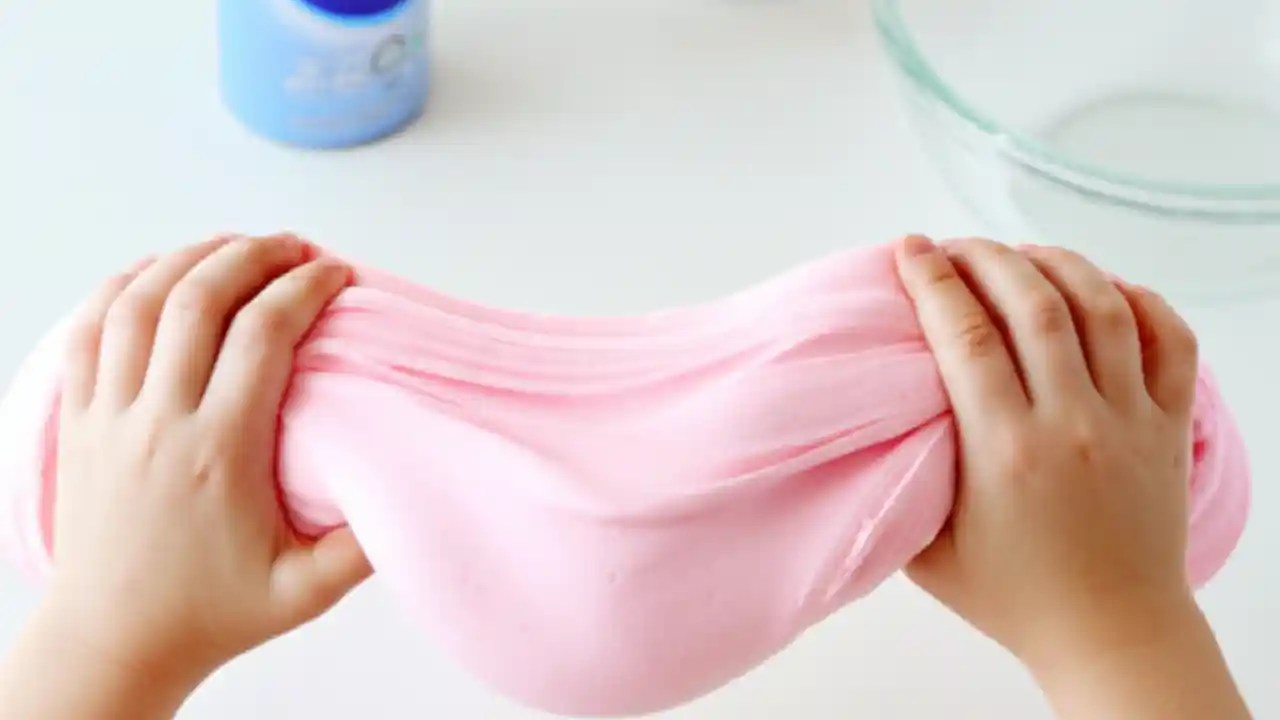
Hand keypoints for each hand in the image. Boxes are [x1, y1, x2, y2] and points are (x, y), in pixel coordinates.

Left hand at [39, 235, 370, 696]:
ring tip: (234, 246)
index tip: (336, 274)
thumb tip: (414, 492)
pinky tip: (157, 272)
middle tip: (294, 247)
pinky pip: (88, 331)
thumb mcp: (303, 592)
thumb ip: (363, 547)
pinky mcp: (77, 422)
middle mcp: (158, 423)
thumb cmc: (213, 614)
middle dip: (252, 255)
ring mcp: (108, 418)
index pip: (262, 336)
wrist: (115, 640)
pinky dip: (121, 286)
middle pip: (199, 300)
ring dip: (189, 258)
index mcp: (220, 454)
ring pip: (139, 302)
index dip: (304, 289)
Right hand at [895, 236, 1248, 718]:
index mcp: (1005, 451)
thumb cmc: (1012, 598)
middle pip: (1031, 303)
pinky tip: (1102, 288)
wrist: (1110, 633)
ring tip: (1020, 253)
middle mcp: (1071, 423)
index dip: (933, 281)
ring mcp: (1129, 420)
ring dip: (1055, 262)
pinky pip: (1168, 339)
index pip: (964, 336)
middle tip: (955, 245)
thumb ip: (902, 485)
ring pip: (1100, 307)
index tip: (911, 250)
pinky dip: (1139, 299)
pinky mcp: (1170, 426)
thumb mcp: (928, 553)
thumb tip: (877, 424)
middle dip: (986, 257)